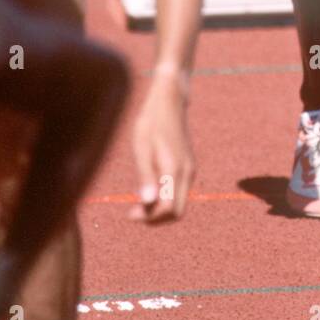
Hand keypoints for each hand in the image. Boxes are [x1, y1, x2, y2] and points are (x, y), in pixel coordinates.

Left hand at [131, 78, 194, 223]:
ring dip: (159, 209)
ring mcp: (188, 170)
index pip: (168, 209)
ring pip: (178, 203)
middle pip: (177, 212)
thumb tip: (147, 202)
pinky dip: (163, 198)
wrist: (169, 100)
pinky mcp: (186, 166)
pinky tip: (147, 188)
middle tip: (133, 211)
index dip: (150, 218)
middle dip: (155, 218)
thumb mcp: (142, 147)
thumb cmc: (151, 121)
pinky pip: (177, 192)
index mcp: (174, 169)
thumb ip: (145, 175)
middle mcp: (186, 172)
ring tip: (137, 202)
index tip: (130, 213)